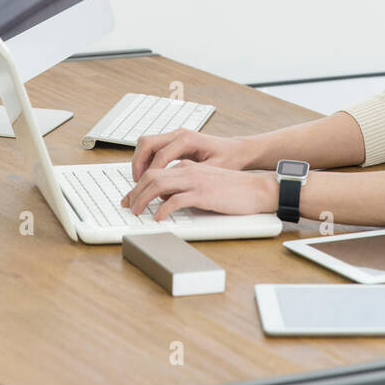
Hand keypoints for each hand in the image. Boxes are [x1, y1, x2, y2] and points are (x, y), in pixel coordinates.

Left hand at [120, 161, 276, 220]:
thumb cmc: (234, 190)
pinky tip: (158, 218)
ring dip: (143, 199)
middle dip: (135, 191)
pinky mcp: (203, 194)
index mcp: (188, 166)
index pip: (156, 171)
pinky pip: (176, 200)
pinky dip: (163, 209)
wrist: (257, 189)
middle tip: (127, 206)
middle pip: (151, 176)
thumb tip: (166, 200)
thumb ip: (185, 188)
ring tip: (137, 212)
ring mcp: (195, 180)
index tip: (130, 197)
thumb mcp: (205, 184)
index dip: (139, 185)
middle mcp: (188, 170)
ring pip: (159, 185)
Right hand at [130, 129, 257, 181]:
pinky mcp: (175, 141)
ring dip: (140, 161)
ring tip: (140, 181)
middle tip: (137, 183)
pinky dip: (147, 159)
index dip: (151, 174)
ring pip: (147, 143)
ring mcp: (176, 135)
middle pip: (147, 143)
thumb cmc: (229, 159)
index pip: (160, 155)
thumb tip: (174, 190)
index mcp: (188, 139)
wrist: (238, 150)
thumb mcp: (214, 170)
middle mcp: (180, 134)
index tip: (146, 190)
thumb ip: (193, 177)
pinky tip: (149, 175)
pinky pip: (154, 147)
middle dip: (138, 163)